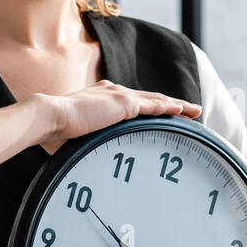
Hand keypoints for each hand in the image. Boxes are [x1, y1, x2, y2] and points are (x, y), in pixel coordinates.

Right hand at [35, 80, 201, 149]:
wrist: (51, 116)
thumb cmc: (57, 129)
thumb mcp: (76, 132)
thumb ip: (87, 138)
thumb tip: (84, 155)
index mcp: (102, 97)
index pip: (132, 102)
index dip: (149, 106)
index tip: (161, 112)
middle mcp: (113, 91)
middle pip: (150, 98)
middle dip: (171, 104)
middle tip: (189, 111)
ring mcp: (119, 96)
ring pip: (157, 100)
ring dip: (177, 106)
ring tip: (194, 112)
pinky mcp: (124, 103)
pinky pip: (154, 105)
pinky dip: (170, 107)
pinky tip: (183, 111)